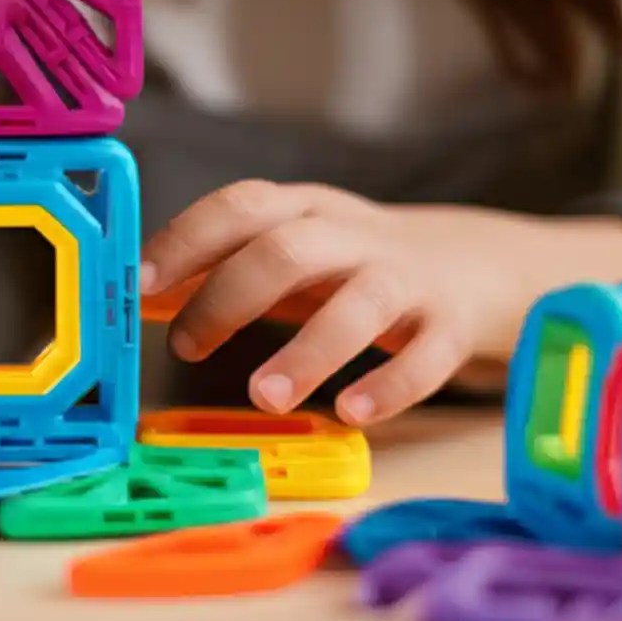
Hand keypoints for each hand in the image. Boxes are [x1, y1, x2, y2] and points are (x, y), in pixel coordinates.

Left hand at [139, 180, 621, 425]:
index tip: (140, 284)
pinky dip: (389, 385)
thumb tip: (141, 302)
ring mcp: (408, 278)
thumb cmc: (358, 265)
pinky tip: (352, 414)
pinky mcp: (454, 324)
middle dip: (228, 295)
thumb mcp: (293, 256)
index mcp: (306, 210)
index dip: (187, 240)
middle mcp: (354, 236)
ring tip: (263, 394)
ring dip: (307, 350)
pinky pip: (428, 356)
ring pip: (359, 303)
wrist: (481, 264)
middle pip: (288, 249)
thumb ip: (224, 273)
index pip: (240, 207)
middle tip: (187, 348)